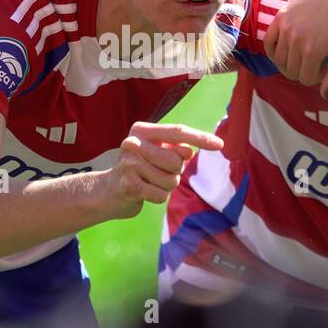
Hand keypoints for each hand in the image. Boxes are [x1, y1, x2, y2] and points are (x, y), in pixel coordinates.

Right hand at [103, 122, 224, 217]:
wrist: (108, 191)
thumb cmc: (140, 168)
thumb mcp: (157, 152)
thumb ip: (175, 148)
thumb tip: (188, 152)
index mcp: (141, 130)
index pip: (177, 131)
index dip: (200, 138)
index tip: (220, 144)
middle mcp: (133, 143)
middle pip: (177, 160)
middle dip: (175, 171)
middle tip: (158, 172)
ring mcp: (129, 164)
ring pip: (171, 180)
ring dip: (166, 186)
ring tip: (150, 182)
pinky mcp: (129, 186)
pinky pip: (162, 195)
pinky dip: (159, 197)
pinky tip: (145, 192)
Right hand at [263, 0, 327, 97]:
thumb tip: (323, 96)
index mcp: (313, 51)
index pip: (305, 79)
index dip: (316, 77)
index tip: (326, 67)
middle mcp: (295, 41)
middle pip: (291, 71)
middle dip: (304, 71)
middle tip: (317, 61)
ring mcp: (285, 28)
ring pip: (279, 60)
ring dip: (290, 63)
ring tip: (304, 55)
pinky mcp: (280, 18)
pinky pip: (268, 43)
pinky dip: (274, 52)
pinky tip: (285, 51)